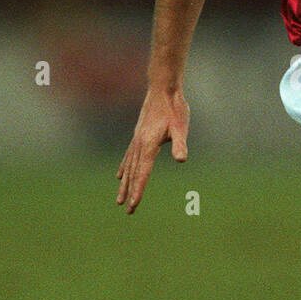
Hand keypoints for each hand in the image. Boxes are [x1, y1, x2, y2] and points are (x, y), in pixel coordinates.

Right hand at [117, 87, 189, 213]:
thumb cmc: (175, 108)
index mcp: (148, 144)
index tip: (133, 205)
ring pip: (129, 167)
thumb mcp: (181, 126)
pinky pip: (128, 157)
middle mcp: (138, 144)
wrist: (163, 88)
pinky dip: (124, 168)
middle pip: (133, 173)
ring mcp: (136, 140)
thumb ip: (180, 143)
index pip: (142, 173)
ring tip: (119, 199)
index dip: (138, 190)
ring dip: (125, 184)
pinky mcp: (138, 136)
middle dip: (130, 192)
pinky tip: (120, 175)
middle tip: (127, 210)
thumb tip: (181, 160)